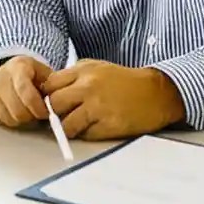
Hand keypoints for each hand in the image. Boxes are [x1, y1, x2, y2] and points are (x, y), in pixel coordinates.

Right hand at [0, 55, 52, 128]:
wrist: (8, 72)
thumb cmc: (32, 76)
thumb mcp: (45, 74)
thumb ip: (52, 88)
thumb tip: (58, 107)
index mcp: (18, 66)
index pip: (26, 93)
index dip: (38, 108)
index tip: (46, 113)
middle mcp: (0, 77)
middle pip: (18, 111)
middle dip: (32, 116)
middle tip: (38, 113)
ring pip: (10, 119)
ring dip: (23, 121)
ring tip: (28, 111)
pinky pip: (1, 122)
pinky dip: (12, 121)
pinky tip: (16, 112)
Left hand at [42, 60, 185, 139]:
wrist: (155, 92)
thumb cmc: (124, 81)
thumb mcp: (96, 69)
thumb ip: (72, 77)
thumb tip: (49, 92)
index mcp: (83, 71)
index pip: (50, 85)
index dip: (47, 96)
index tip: (51, 103)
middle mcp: (88, 87)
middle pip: (54, 105)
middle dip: (55, 114)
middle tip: (62, 118)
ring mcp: (98, 107)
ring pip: (66, 125)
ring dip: (69, 129)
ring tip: (78, 126)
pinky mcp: (109, 125)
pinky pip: (85, 135)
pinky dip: (86, 135)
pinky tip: (95, 128)